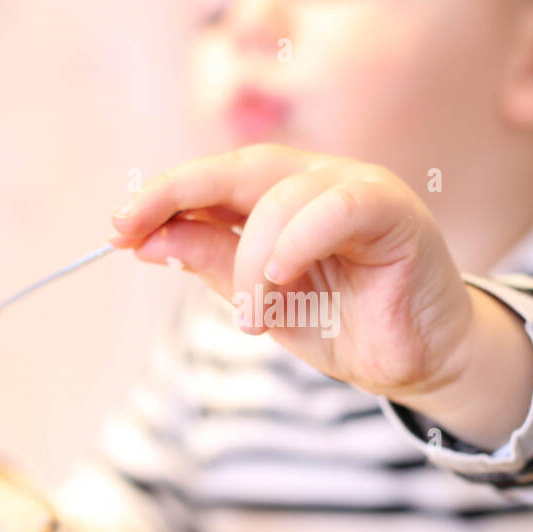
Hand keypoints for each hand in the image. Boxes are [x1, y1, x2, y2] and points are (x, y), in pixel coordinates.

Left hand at [109, 144, 532, 447]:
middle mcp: (320, 180)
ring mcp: (361, 189)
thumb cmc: (343, 322)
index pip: (216, 178)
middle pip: (239, 168)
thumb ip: (211, 261)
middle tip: (135, 235)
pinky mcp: (398, 212)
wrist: (415, 362)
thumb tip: (146, 238)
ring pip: (281, 196)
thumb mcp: (259, 299)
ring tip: (250, 316)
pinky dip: (299, 239)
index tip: (117, 227)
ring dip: (250, 260)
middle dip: (178, 195)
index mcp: (283, 194)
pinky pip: (340, 207)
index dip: (165, 195)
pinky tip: (280, 278)